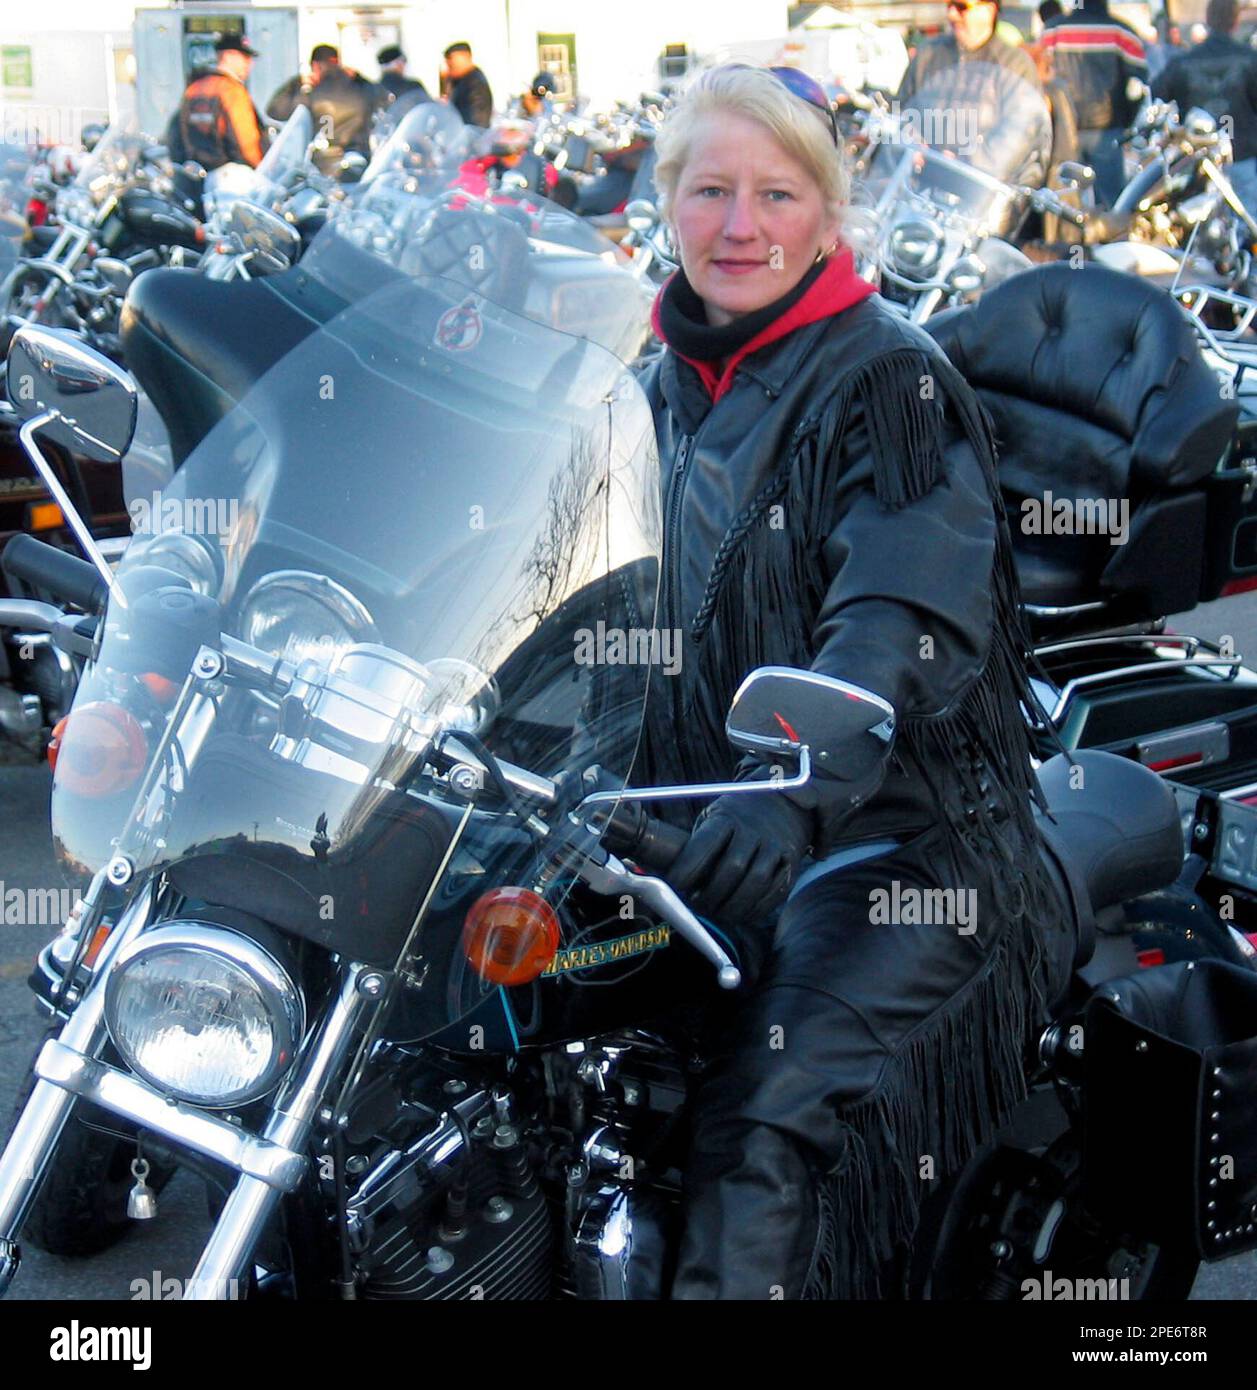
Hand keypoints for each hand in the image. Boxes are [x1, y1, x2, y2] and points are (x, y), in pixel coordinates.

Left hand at [669, 791, 812, 928]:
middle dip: (711, 894)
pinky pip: (776, 891)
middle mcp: (754, 830)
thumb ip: (699, 843)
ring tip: (718, 913)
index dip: (687, 870)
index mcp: (727, 817)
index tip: (675, 885)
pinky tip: (742, 913)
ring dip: (733, 906)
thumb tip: (671, 876)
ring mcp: (775, 846)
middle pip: (732, 869)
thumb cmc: (737, 817)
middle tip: (698, 906)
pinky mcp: (791, 862)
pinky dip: (757, 908)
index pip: (705, 845)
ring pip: (756, 883)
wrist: (784, 803)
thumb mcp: (715, 816)